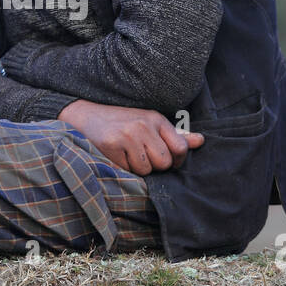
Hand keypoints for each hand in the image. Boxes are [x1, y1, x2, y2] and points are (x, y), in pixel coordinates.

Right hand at [58, 99, 203, 176]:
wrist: (85, 115)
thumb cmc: (121, 122)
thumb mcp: (149, 123)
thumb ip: (175, 135)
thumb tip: (201, 141)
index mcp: (156, 119)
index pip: (181, 148)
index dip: (177, 161)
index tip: (168, 161)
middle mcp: (143, 125)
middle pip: (164, 163)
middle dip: (154, 166)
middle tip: (141, 156)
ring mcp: (127, 135)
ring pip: (146, 170)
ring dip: (137, 168)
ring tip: (127, 154)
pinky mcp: (112, 145)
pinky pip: (127, 170)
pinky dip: (122, 168)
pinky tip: (115, 155)